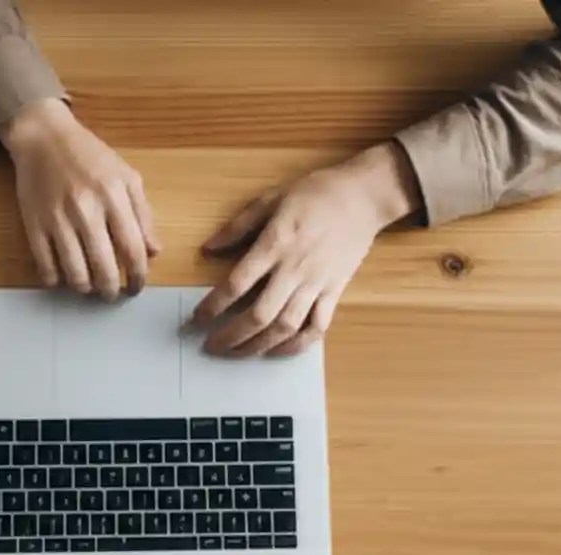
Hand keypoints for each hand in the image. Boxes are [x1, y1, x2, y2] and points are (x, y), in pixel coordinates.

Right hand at [0, 99, 159, 299]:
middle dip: (111, 290)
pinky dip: (54, 280)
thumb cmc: (90, 156)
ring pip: (74, 272)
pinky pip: (44, 265)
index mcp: (114, 197)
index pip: (133, 250)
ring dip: (84, 288)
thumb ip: (143, 214)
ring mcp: (57, 219)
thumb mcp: (127, 176)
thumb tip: (153, 252)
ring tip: (89, 287)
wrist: (44, 137)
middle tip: (112, 293)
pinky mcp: (33, 223)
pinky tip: (61, 279)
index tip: (136, 287)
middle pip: (104, 268)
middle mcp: (86, 210)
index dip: (137, 276)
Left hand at [192, 142, 420, 356]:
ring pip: (286, 327)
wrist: (363, 197)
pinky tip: (279, 351)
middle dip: (232, 336)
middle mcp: (294, 269)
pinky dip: (298, 345)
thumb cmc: (314, 194)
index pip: (237, 284)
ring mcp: (317, 283)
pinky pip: (317, 327)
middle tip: (211, 346)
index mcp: (274, 245)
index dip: (213, 306)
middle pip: (260, 315)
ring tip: (238, 354)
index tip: (197, 319)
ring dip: (259, 346)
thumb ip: (237, 227)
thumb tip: (208, 249)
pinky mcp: (335, 291)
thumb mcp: (269, 199)